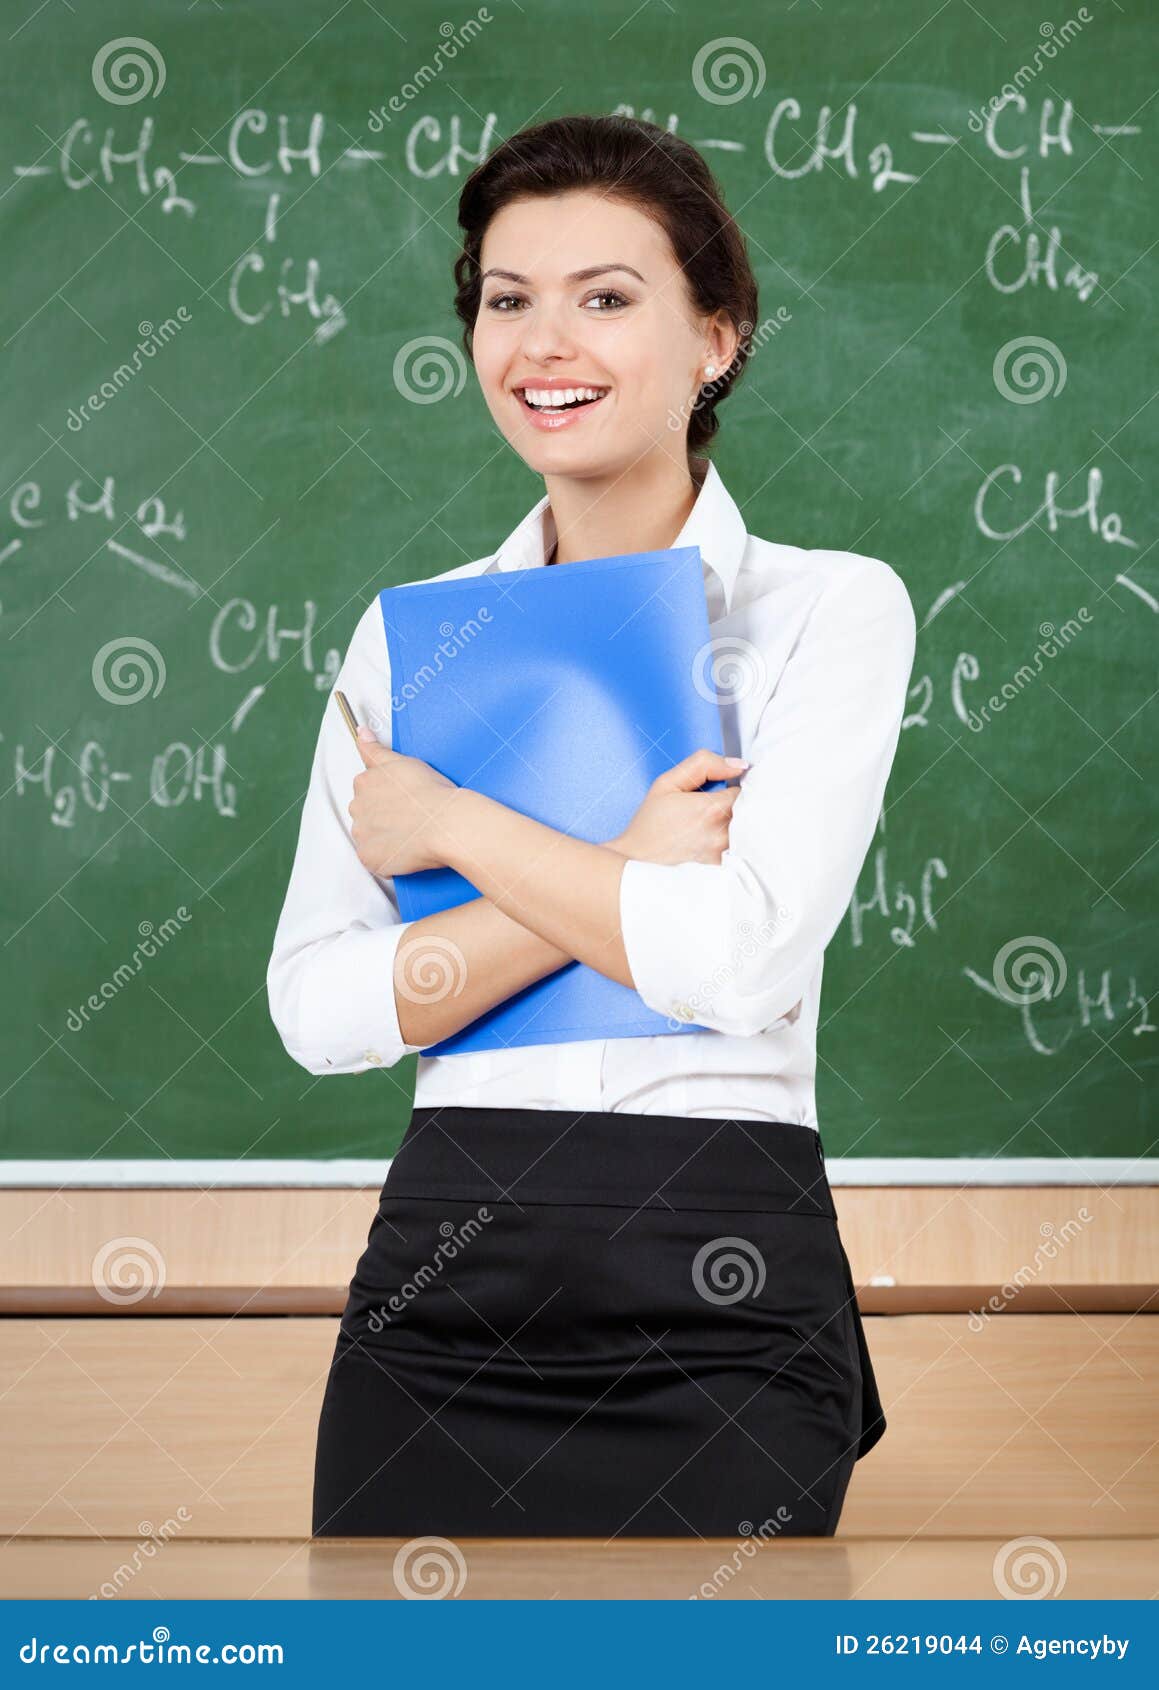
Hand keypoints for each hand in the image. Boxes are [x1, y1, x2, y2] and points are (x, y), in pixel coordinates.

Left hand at [349, 726, 457, 875]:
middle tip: (410, 818)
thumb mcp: (402, 762)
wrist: (447, 823)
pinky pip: (374, 861)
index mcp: (363, 782)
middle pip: (366, 814)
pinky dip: (388, 859)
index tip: (406, 801)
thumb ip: (375, 749)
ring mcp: (362, 834)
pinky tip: (407, 851)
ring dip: (385, 838)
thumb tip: (360, 732)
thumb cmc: (432, 791)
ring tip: (411, 836)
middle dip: (383, 818)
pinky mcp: (370, 858)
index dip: (389, 797)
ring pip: (369, 837)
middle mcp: (356, 808)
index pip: (367, 791)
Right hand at [608, 748, 746, 865]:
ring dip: (739, 823)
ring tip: (714, 823)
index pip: (747, 790)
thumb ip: (704, 765)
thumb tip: (738, 765)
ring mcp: (723, 854)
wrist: (636, 861)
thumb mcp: (667, 783)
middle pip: (752, 811)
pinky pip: (740, 849)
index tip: (724, 789)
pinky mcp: (721, 868)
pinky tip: (712, 840)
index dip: (736, 786)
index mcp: (711, 809)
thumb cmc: (649, 823)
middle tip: (720, 805)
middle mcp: (722, 834)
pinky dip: (734, 842)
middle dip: (741, 804)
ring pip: (748, 830)